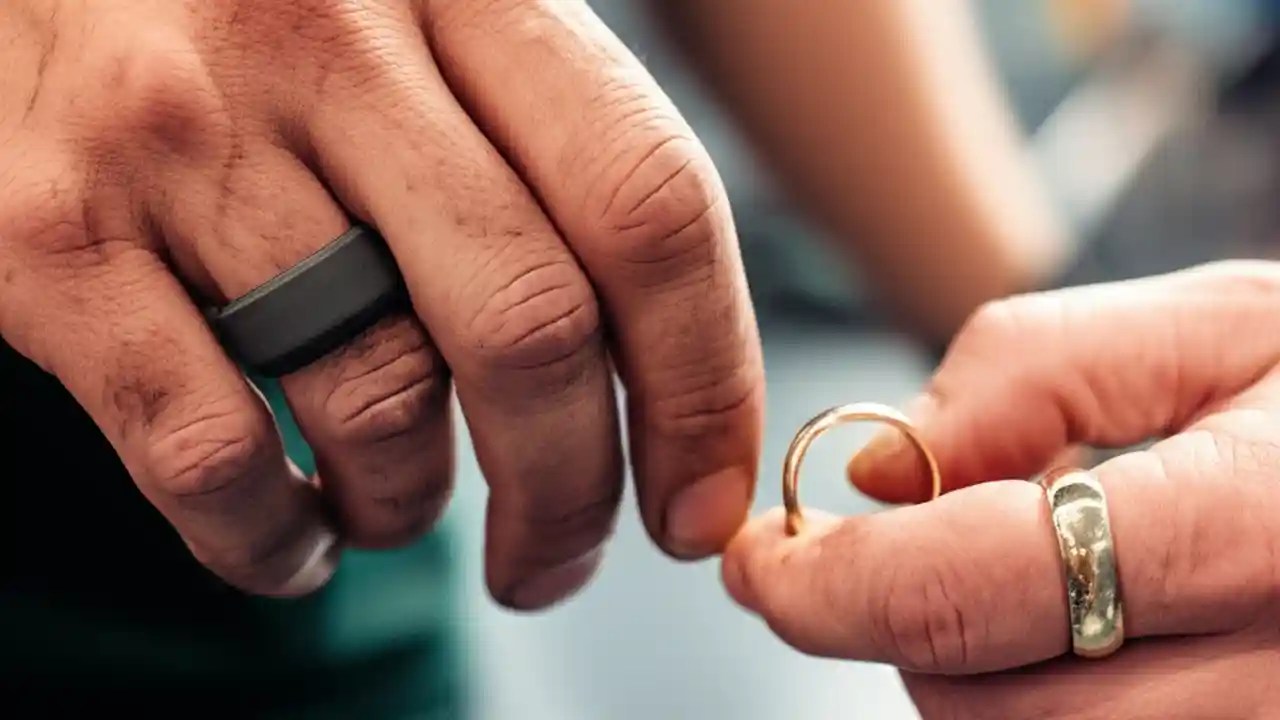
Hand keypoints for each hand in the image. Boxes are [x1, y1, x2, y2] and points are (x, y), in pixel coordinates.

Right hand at [0, 0, 761, 604]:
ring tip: (398, 507)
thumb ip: (552, 152)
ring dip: (412, 505)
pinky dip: (271, 537)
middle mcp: (330, 43)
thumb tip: (670, 384)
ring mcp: (182, 136)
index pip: (650, 203)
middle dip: (568, 492)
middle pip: (529, 327)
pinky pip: (205, 451)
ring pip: (377, 400)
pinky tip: (293, 536)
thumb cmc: (277, 11)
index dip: (703, 382)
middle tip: (555, 560)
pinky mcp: (50, 236)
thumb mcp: (436, 15)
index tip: (698, 497)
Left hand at [723, 260, 1279, 717]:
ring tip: (1031, 584)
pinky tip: (1075, 640)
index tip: (758, 564)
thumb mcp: (1213, 327)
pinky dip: (1033, 710)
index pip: (975, 588)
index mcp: (1263, 524)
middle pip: (978, 706)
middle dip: (902, 631)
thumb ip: (1030, 375)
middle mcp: (1278, 677)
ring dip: (966, 677)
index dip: (830, 585)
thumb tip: (874, 473)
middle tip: (910, 553)